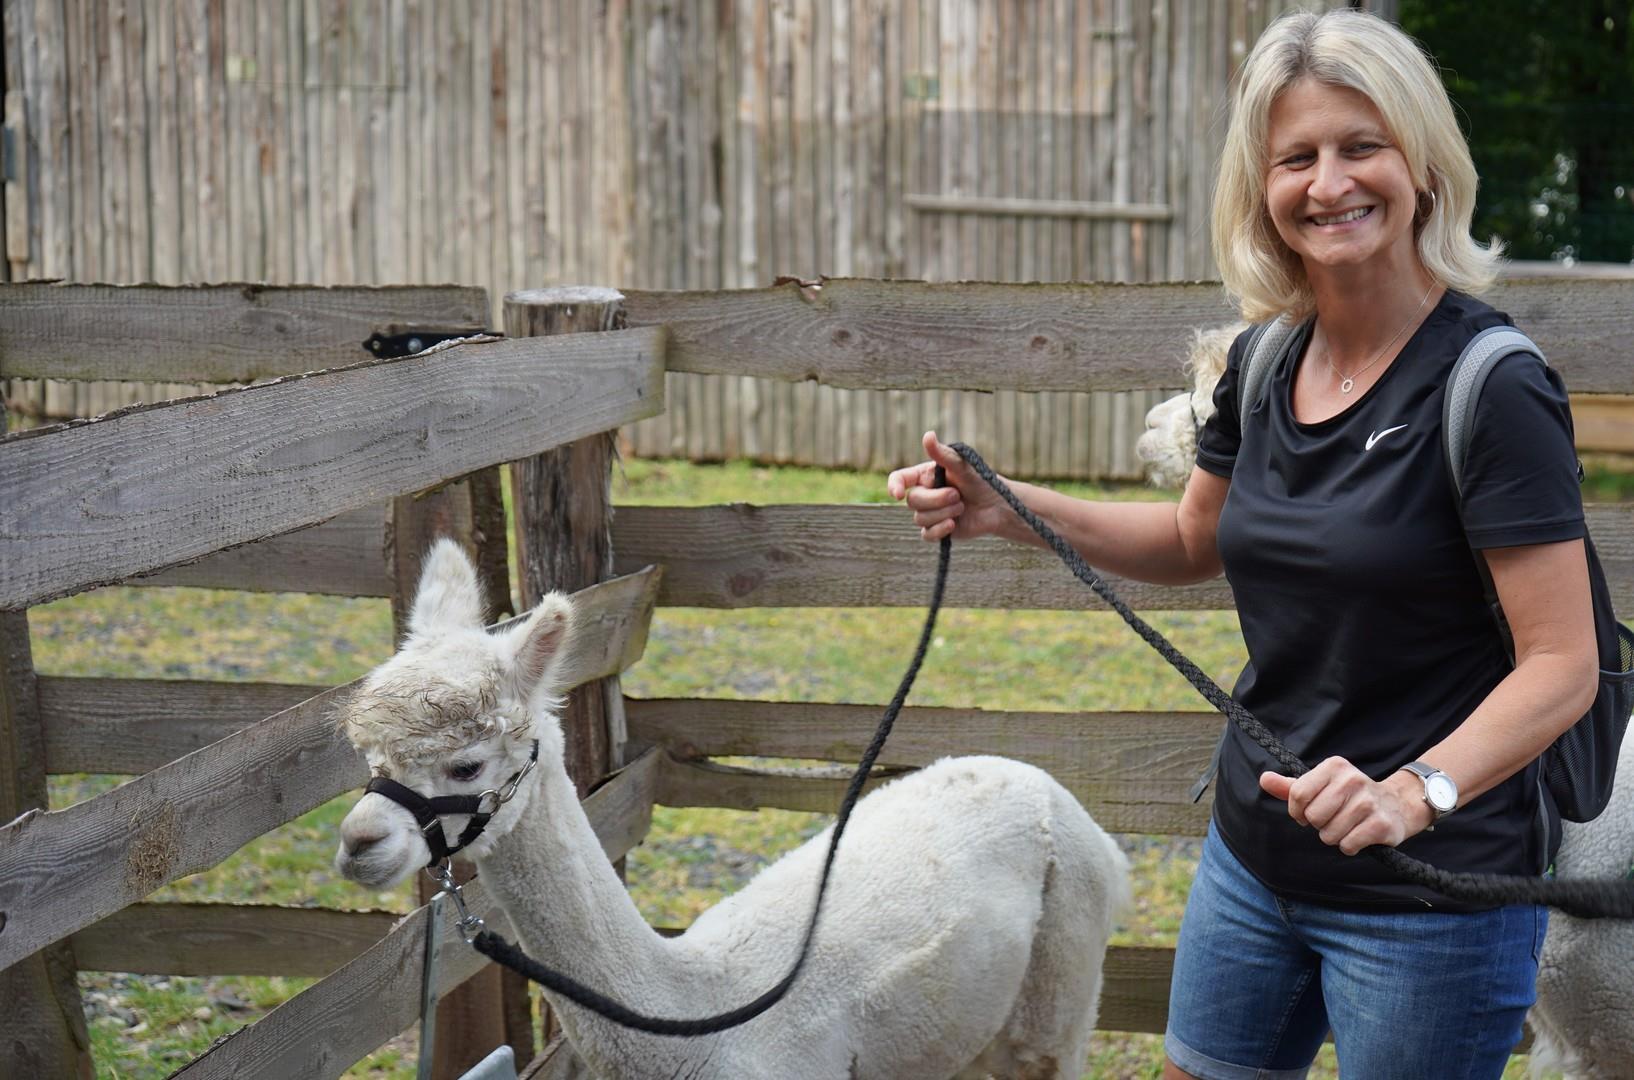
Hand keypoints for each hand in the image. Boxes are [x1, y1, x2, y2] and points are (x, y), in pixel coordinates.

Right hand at [886, 431, 1009, 541]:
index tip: (898, 494)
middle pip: (913, 501)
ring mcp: (929, 513)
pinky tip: (953, 524)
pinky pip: (927, 534)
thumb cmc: (980, 480)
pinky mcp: (937, 530)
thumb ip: (943, 454)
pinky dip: (939, 530)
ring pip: (920, 518)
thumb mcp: (962, 465)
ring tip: (962, 506)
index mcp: (925, 476)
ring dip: (944, 512)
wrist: (996, 505)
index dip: (894, 486)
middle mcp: (924, 494)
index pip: (900, 479)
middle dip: (936, 499)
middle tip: (957, 495)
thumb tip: (927, 435)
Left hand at [1259, 757, 1434, 854]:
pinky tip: (1359, 835)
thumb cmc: (1349, 796)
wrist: (1396, 805)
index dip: (1297, 811)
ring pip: (1329, 834)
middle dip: (1318, 824)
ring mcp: (1369, 801)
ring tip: (1347, 826)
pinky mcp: (1382, 824)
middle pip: (1313, 816)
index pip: (1297, 795)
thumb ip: (1290, 786)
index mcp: (1334, 766)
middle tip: (1332, 819)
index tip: (1306, 813)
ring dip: (1334, 836)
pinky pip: (1348, 845)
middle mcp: (1352, 779)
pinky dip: (1349, 846)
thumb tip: (1264, 779)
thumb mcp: (1320, 786)